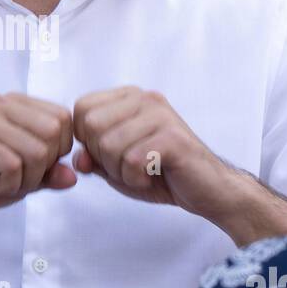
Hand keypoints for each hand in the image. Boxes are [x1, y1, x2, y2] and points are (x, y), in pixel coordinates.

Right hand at [0, 92, 76, 220]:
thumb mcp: (17, 180)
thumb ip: (46, 175)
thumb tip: (74, 176)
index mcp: (11, 103)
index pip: (62, 117)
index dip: (58, 151)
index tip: (32, 168)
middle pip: (54, 132)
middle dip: (44, 166)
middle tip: (18, 180)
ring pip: (37, 151)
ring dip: (27, 180)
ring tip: (3, 184)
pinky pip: (14, 165)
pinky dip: (9, 186)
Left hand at [72, 86, 230, 219]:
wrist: (209, 189)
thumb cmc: (161, 176)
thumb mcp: (117, 168)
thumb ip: (93, 159)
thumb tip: (78, 157)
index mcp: (129, 97)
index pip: (82, 108)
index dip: (86, 139)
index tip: (110, 155)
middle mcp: (145, 98)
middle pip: (91, 125)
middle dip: (102, 157)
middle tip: (128, 167)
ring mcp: (160, 115)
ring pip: (110, 145)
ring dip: (120, 171)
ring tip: (141, 173)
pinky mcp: (173, 137)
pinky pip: (132, 160)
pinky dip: (135, 178)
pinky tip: (151, 177)